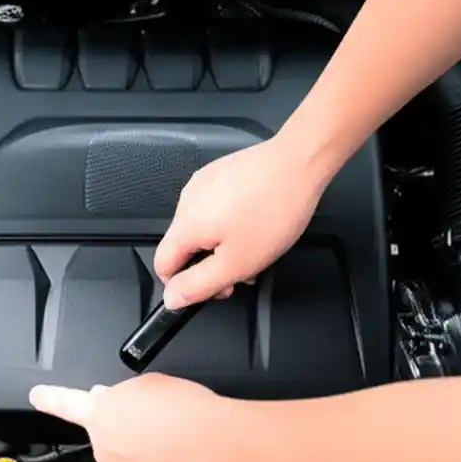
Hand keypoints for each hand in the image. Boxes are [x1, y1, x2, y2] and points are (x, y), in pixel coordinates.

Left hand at [29, 374, 224, 461]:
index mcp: (103, 412)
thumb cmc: (190, 412)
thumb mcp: (154, 385)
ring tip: (167, 456)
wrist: (215, 445)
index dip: (50, 398)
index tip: (37, 396)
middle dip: (124, 436)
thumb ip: (126, 394)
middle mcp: (104, 447)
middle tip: (157, 432)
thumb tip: (110, 397)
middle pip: (104, 442)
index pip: (67, 403)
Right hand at [155, 136, 329, 308]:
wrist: (298, 164)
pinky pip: (215, 206)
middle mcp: (187, 200)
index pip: (162, 265)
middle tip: (242, 271)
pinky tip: (255, 221)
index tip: (212, 289)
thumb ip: (199, 285)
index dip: (183, 285)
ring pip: (202, 227)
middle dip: (210, 265)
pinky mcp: (221, 173)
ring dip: (222, 244)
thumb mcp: (236, 263)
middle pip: (184, 246)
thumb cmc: (273, 209)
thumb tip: (173, 297)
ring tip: (255, 244)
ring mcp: (204, 183)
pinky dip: (230, 221)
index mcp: (185, 224)